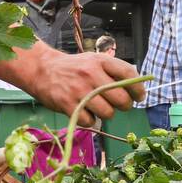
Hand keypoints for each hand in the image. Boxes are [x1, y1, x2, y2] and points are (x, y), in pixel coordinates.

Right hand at [24, 51, 145, 122]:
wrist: (42, 69)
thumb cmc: (73, 68)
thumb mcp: (93, 61)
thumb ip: (112, 72)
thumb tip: (135, 89)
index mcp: (100, 61)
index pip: (128, 75)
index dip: (138, 89)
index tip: (139, 96)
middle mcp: (90, 74)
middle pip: (121, 99)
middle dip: (125, 106)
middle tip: (119, 105)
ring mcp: (79, 90)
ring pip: (108, 113)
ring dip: (106, 114)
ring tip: (98, 107)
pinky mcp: (67, 104)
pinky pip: (90, 121)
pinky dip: (89, 120)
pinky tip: (84, 111)